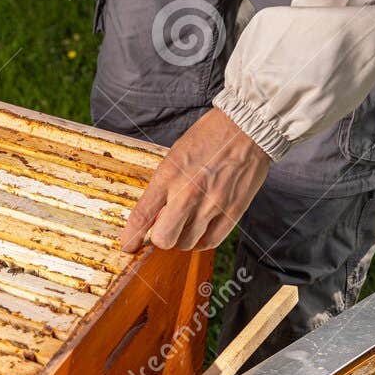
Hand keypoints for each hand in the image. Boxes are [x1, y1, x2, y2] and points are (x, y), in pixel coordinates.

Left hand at [120, 106, 270, 252]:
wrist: (246, 128)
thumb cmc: (209, 138)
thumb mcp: (175, 156)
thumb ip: (163, 187)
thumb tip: (153, 217)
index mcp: (169, 175)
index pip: (142, 216)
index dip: (131, 237)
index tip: (129, 245)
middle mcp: (188, 193)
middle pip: (164, 239)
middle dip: (160, 238)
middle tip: (165, 229)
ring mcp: (211, 204)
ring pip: (187, 243)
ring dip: (183, 238)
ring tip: (188, 223)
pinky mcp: (232, 211)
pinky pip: (211, 241)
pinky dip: (202, 240)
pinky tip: (202, 229)